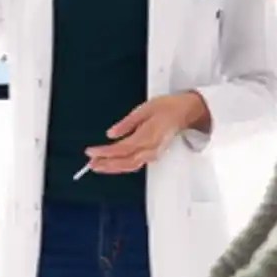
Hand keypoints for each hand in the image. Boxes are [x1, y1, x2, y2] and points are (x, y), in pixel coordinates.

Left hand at [85, 92, 207, 173]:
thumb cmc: (166, 108)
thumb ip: (126, 124)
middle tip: (90, 164)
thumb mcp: (143, 110)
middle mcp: (151, 148)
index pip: (121, 149)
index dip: (104, 153)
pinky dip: (122, 165)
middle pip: (125, 162)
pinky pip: (136, 164)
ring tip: (98, 166)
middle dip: (106, 165)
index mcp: (147, 136)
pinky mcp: (154, 154)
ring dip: (113, 168)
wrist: (185, 112)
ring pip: (131, 166)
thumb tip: (110, 133)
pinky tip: (113, 164)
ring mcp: (154, 153)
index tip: (91, 152)